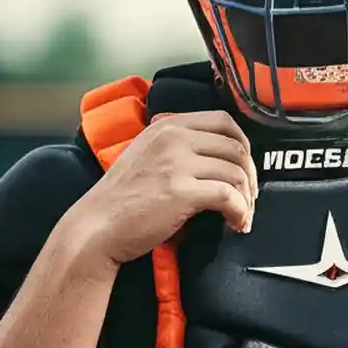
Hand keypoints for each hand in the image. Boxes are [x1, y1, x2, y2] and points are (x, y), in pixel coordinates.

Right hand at [66, 111, 258, 264]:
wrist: (97, 227)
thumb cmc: (122, 198)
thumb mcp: (146, 153)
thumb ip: (177, 146)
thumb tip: (218, 154)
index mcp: (167, 124)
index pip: (224, 121)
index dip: (243, 145)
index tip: (244, 168)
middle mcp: (173, 137)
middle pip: (236, 147)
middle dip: (250, 175)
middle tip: (248, 197)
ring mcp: (177, 163)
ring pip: (236, 173)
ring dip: (246, 198)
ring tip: (241, 216)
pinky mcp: (181, 192)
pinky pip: (228, 196)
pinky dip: (239, 212)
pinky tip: (236, 223)